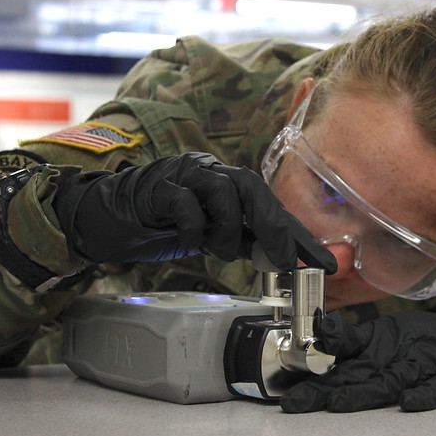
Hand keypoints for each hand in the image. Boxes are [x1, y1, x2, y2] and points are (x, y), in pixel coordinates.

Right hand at [53, 152, 336, 271]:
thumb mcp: (212, 235)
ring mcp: (182, 174)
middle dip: (273, 225)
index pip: (271, 206)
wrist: (109, 218)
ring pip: (222, 190)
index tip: (326, 264)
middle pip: (252, 186)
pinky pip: (183, 203)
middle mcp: (209, 171)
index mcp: (227, 182)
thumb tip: (281, 257)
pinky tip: (191, 242)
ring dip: (228, 228)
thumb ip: (243, 239)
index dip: (300, 235)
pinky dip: (193, 227)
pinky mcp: (155, 187)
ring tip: (220, 251)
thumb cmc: (164, 223)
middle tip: (284, 260)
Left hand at [280, 298, 435, 412]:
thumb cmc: (433, 341)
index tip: (289, 363)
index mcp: (380, 342)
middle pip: (357, 371)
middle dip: (323, 388)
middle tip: (294, 402)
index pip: (343, 344)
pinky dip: (424, 395)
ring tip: (338, 402)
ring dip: (365, 391)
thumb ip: (356, 348)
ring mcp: (426, 363)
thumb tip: (317, 346)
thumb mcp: (391, 338)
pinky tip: (408, 404)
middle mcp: (398, 351)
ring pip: (392, 379)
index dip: (316, 350)